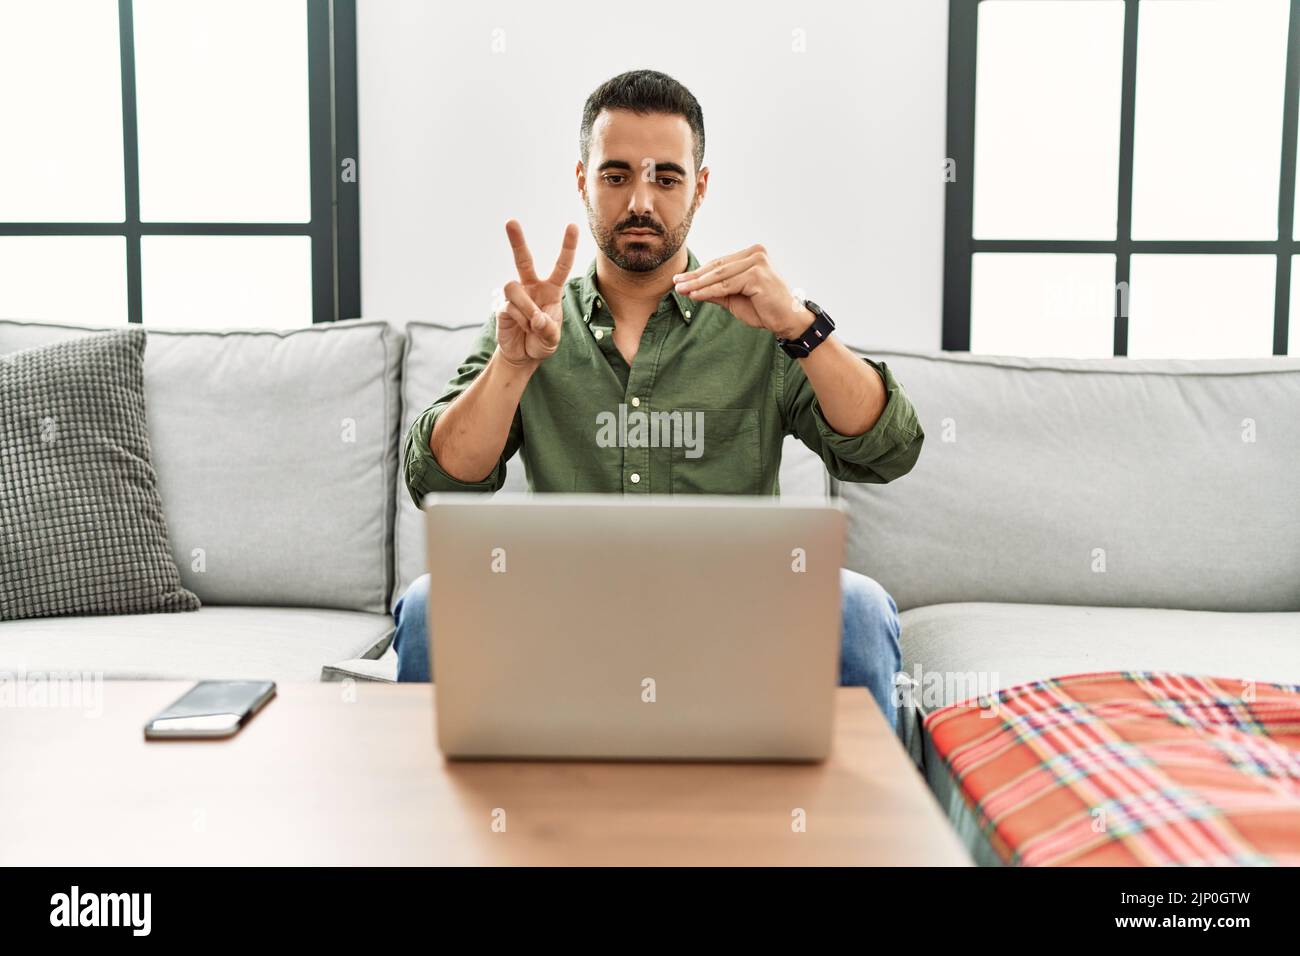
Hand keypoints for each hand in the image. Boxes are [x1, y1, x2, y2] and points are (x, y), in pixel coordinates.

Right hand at [496, 219, 578, 366]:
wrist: (523, 355)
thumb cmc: (542, 342)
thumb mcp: (552, 339)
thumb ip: (548, 330)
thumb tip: (537, 318)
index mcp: (551, 290)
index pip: (561, 265)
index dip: (567, 247)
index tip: (572, 226)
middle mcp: (532, 287)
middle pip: (523, 260)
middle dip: (516, 241)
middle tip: (510, 221)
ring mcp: (516, 296)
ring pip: (514, 288)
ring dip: (526, 308)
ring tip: (531, 325)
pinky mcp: (502, 306)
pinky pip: (509, 307)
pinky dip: (519, 321)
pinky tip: (521, 329)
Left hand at [671, 244, 812, 338]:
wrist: (788, 321)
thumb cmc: (765, 309)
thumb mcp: (735, 298)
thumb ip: (716, 291)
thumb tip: (691, 289)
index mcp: (752, 254)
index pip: (720, 263)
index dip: (699, 273)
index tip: (680, 280)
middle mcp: (756, 253)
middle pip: (718, 267)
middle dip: (695, 277)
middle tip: (676, 284)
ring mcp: (758, 263)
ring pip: (720, 276)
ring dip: (698, 284)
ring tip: (681, 290)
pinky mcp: (757, 275)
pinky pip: (727, 285)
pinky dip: (709, 291)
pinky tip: (694, 295)